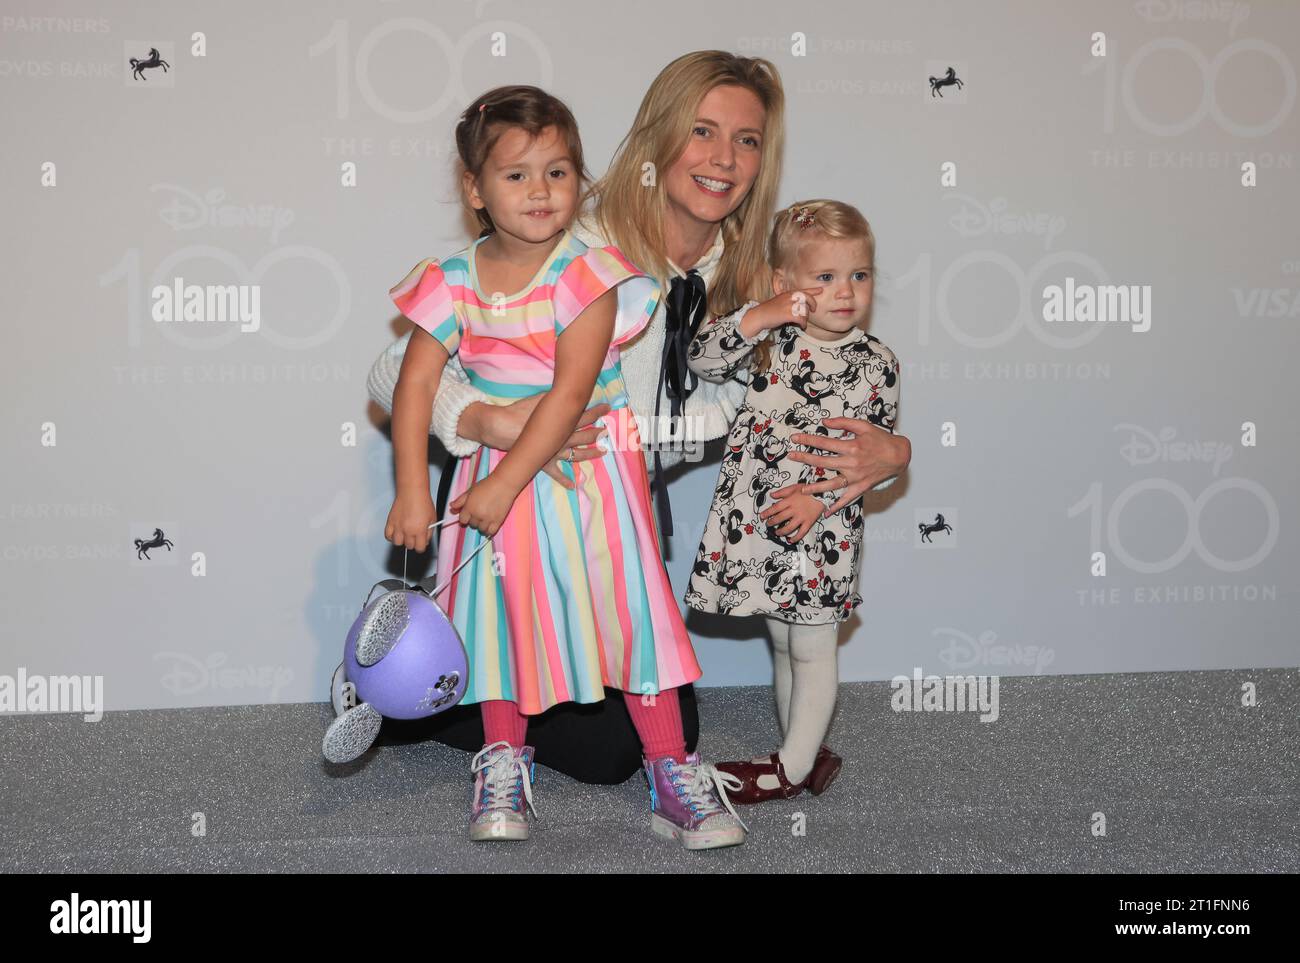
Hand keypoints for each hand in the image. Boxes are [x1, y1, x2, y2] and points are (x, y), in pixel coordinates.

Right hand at [385, 490, 436, 551]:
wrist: (412, 491)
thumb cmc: (423, 502)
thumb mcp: (432, 519)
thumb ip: (429, 532)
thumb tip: (425, 541)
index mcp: (419, 530)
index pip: (419, 548)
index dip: (421, 546)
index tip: (421, 543)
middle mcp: (408, 530)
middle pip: (409, 546)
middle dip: (413, 543)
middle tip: (414, 535)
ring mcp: (397, 526)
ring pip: (397, 543)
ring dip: (402, 540)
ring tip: (405, 534)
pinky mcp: (390, 522)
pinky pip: (387, 535)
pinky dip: (391, 536)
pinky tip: (396, 532)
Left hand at [448, 474, 518, 537]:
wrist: (504, 484)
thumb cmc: (487, 485)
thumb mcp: (470, 491)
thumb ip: (460, 500)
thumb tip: (452, 507)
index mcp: (469, 507)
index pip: (462, 520)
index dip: (465, 517)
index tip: (469, 514)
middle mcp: (477, 514)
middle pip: (472, 525)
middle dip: (474, 520)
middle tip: (480, 512)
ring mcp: (488, 519)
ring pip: (481, 530)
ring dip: (482, 525)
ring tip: (486, 517)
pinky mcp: (498, 521)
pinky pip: (490, 532)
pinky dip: (489, 530)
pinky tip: (490, 524)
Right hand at [468, 395, 609, 489]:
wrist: (502, 427)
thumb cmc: (520, 411)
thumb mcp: (539, 399)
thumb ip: (553, 399)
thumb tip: (562, 395)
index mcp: (562, 421)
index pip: (584, 414)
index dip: (597, 411)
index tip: (607, 408)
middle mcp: (562, 438)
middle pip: (585, 435)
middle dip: (597, 432)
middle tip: (606, 431)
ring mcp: (554, 451)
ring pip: (577, 453)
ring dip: (590, 453)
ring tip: (601, 452)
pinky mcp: (543, 461)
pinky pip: (556, 472)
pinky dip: (564, 480)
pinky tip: (572, 486)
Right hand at [738, 288, 823, 339]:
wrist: (759, 316)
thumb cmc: (769, 311)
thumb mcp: (780, 301)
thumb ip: (790, 300)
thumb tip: (801, 305)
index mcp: (788, 293)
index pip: (804, 290)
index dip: (814, 290)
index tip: (821, 290)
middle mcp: (790, 297)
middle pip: (808, 299)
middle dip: (813, 305)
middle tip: (813, 310)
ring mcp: (789, 305)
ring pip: (805, 311)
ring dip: (805, 318)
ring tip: (801, 321)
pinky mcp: (788, 314)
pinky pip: (801, 319)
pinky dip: (803, 324)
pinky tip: (801, 326)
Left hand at [759, 488, 824, 543]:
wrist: (823, 494)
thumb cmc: (808, 490)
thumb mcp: (794, 487)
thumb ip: (782, 492)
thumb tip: (771, 495)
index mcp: (790, 501)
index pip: (775, 508)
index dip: (767, 513)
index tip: (761, 516)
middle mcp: (795, 510)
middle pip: (780, 518)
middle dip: (772, 522)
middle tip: (768, 524)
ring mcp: (802, 517)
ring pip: (789, 527)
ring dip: (781, 531)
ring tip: (777, 533)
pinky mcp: (809, 523)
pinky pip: (801, 532)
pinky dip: (795, 538)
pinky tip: (790, 540)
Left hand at [773, 418, 909, 514]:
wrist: (899, 455)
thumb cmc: (880, 439)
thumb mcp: (863, 426)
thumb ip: (843, 422)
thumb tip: (824, 422)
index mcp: (851, 447)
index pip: (824, 443)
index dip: (808, 440)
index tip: (795, 438)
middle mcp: (851, 463)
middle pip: (823, 462)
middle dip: (804, 458)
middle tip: (791, 456)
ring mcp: (856, 477)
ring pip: (832, 484)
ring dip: (816, 487)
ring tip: (802, 490)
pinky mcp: (861, 487)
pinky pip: (847, 498)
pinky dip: (837, 506)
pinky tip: (827, 512)